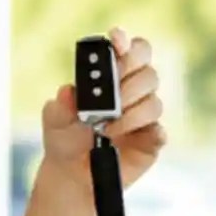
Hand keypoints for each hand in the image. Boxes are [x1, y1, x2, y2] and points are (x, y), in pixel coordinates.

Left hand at [39, 27, 166, 189]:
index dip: (125, 41)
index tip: (115, 41)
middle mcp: (132, 91)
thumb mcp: (54, 121)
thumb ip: (60, 105)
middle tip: (113, 97)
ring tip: (105, 129)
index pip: (129, 49)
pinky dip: (144, 133)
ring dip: (130, 114)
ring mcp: (144, 115)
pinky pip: (160, 131)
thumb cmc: (65, 139)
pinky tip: (123, 139)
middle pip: (148, 71)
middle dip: (129, 81)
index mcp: (112, 76)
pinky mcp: (152, 139)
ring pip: (154, 102)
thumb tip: (68, 91)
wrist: (72, 174)